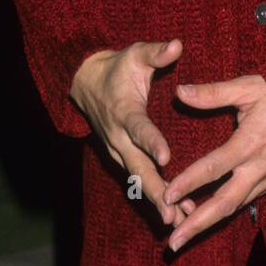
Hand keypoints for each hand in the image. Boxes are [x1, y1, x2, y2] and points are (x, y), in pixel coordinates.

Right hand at [69, 39, 196, 228]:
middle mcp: (119, 137)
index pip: (140, 128)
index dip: (152, 143)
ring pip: (138, 179)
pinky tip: (175, 215)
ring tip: (178, 220)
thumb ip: (156, 52)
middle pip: (137, 167)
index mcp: (124, 112)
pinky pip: (138, 180)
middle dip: (156, 189)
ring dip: (156, 200)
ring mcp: (118, 150)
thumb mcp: (136, 53)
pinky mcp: (122, 158)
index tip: (166, 158)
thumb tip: (177, 45)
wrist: (87, 84)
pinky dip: (154, 198)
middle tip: (173, 209)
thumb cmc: (119, 67)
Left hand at [162, 74, 265, 250]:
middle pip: (225, 203)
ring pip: (234, 208)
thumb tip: (180, 91)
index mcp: (248, 144)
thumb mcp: (248, 87)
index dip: (189, 182)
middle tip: (173, 243)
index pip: (214, 167)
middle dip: (197, 224)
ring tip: (182, 238)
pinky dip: (225, 212)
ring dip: (208, 224)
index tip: (166, 195)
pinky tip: (206, 220)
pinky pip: (246, 201)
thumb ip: (213, 93)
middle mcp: (257, 167)